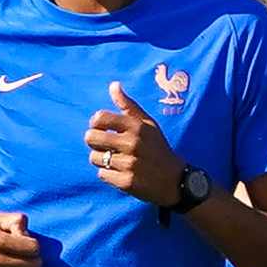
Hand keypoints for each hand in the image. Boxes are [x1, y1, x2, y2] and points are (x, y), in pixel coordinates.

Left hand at [85, 88, 195, 213]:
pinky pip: (102, 174)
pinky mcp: (126, 181)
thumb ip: (128, 105)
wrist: (176, 180)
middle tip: (107, 147)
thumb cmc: (158, 148)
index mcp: (136, 127)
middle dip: (95, 143)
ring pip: (94, 157)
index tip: (104, 130)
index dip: (96, 124)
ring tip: (117, 161)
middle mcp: (133, 143)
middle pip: (91, 137)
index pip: (99, 118)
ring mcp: (129, 163)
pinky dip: (109, 175)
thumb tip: (113, 85)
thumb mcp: (149, 124)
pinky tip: (122, 173)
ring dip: (102, 160)